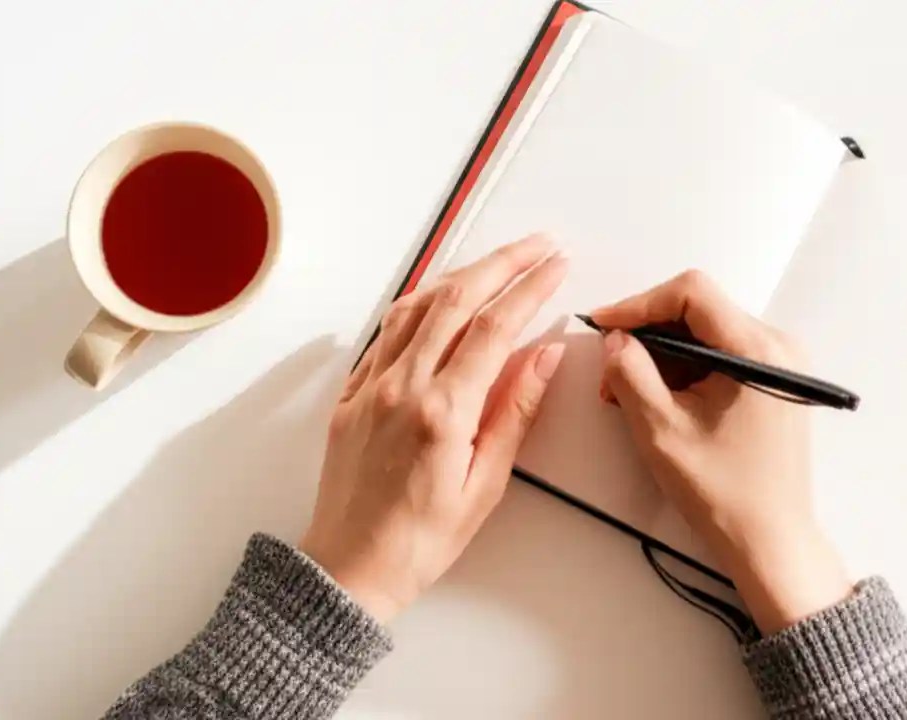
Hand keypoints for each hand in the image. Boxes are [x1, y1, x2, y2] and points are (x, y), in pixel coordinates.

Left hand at [301, 235, 567, 621]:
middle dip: (502, 261)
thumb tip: (543, 355)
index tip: (556, 266)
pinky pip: (385, 331)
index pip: (496, 327)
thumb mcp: (486, 484)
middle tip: (537, 244)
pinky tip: (438, 296)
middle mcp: (402, 386)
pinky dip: (418, 303)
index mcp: (442, 411)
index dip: (531, 288)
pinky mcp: (351, 393)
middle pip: (457, 299)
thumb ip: (515, 411)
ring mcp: (370, 385)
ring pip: (416, 305)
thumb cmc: (419, 541)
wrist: (350, 568)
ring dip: (459, 273)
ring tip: (494, 260)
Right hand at [592, 270, 850, 632]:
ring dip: (662, 357)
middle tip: (610, 370)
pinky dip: (683, 371)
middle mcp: (778, 348)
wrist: (769, 539)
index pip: (692, 293)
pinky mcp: (772, 382)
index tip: (605, 325)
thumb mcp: (662, 430)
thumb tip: (615, 340)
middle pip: (697, 312)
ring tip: (628, 395)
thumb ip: (631, 374)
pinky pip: (719, 356)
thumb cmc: (726, 494)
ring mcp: (779, 364)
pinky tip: (658, 401)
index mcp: (758, 352)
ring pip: (704, 335)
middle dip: (647, 336)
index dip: (640, 303)